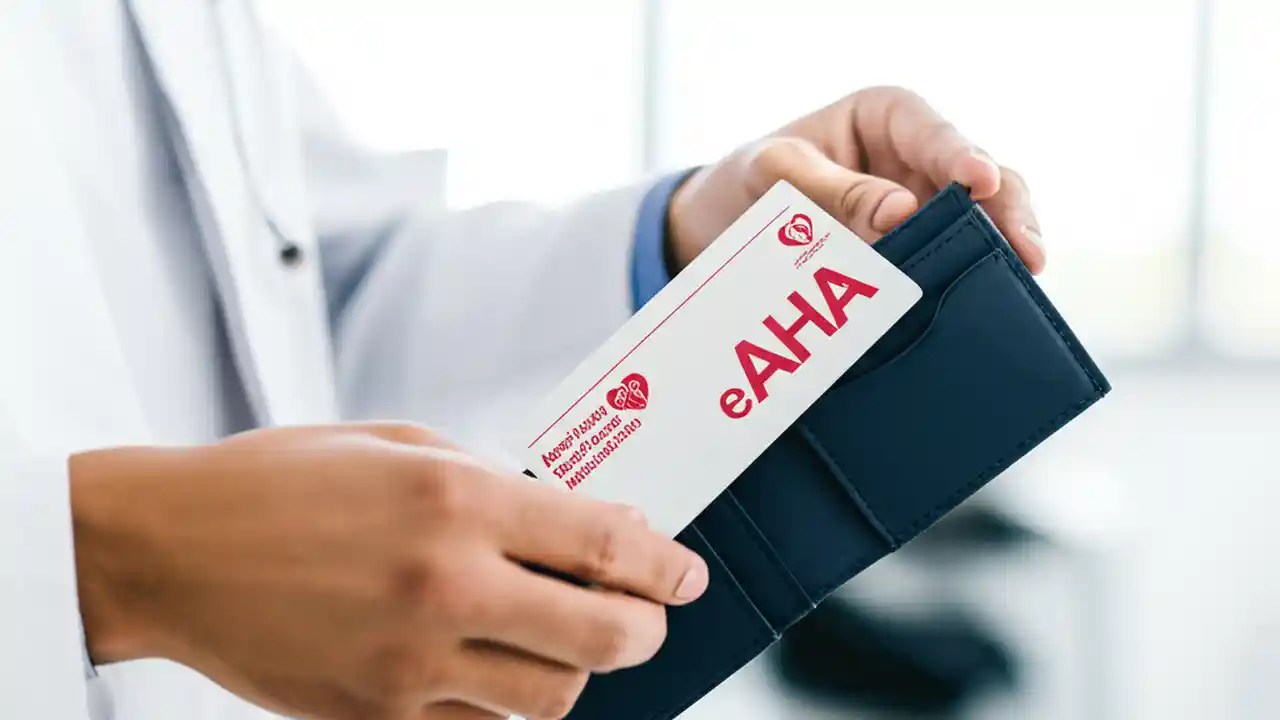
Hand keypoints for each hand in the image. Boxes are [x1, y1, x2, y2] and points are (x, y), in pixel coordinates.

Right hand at [70, 424, 707, 719]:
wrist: (170, 549)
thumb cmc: (284, 481)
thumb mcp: (402, 446)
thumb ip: (500, 481)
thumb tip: (586, 518)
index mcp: (457, 501)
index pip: (607, 545)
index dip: (667, 565)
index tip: (686, 574)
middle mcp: (445, 585)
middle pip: (604, 637)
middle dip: (646, 629)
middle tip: (647, 616)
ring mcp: (411, 664)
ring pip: (553, 697)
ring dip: (579, 670)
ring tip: (564, 638)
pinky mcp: (377, 717)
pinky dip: (508, 704)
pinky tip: (498, 669)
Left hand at [668, 86, 1043, 273]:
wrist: (727, 223)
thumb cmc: (752, 179)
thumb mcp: (778, 173)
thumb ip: (835, 191)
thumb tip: (900, 213)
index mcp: (886, 116)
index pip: (933, 132)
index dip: (962, 157)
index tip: (981, 182)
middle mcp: (917, 157)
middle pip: (980, 178)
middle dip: (1006, 212)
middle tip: (1025, 252)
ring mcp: (925, 205)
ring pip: (981, 222)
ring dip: (999, 251)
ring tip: (1018, 280)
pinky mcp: (920, 249)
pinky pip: (953, 262)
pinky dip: (969, 280)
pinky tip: (986, 305)